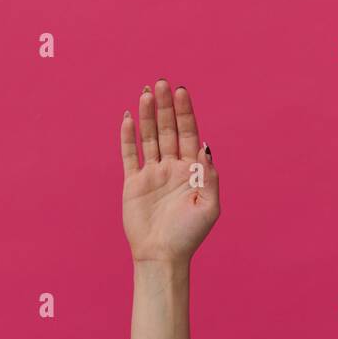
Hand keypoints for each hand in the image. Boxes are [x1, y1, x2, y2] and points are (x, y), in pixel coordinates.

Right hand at [121, 81, 219, 265]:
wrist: (161, 257)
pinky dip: (128, 136)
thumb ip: (209, 176)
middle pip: (168, 129)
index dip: (185, 112)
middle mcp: (172, 166)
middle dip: (166, 106)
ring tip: (146, 92)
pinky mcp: (134, 183)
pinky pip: (130, 155)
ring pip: (149, 137)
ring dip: (147, 115)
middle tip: (162, 82)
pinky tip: (129, 117)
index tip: (181, 91)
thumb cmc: (189, 235)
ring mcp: (152, 173)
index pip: (189, 132)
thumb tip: (206, 147)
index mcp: (192, 169)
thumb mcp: (209, 206)